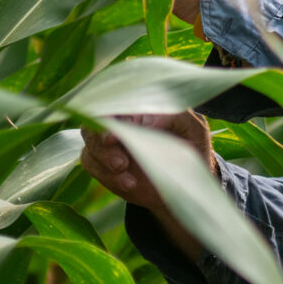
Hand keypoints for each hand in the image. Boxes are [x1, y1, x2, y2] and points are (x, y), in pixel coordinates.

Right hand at [81, 111, 215, 260]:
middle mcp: (120, 120)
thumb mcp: (194, 128)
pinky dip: (107, 176)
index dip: (107, 116)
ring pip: (88, 142)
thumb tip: (146, 121)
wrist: (187, 183)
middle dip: (100, 141)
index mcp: (139, 106)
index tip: (114, 137)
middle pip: (92, 120)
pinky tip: (129, 183)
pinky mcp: (103, 163)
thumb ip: (174, 117)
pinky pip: (90, 164)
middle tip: (121, 163)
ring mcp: (108, 142)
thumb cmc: (192, 148)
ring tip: (127, 174)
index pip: (112, 100)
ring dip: (103, 160)